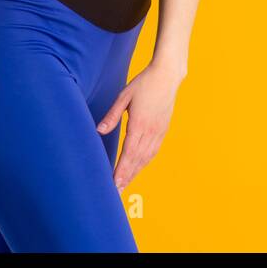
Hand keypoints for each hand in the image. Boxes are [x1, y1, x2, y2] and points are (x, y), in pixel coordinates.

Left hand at [97, 63, 184, 192]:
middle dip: (127, 177)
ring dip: (136, 172)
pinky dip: (145, 162)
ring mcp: (159, 131)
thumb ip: (112, 115)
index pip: (128, 154)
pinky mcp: (163, 129)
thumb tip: (99, 131)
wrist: (167, 75)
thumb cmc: (144, 83)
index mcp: (139, 124)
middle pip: (137, 160)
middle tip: (117, 192)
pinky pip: (154, 150)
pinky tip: (139, 167)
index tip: (114, 184)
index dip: (121, 171)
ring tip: (126, 183)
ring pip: (146, 157)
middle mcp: (150, 131)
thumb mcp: (123, 96)